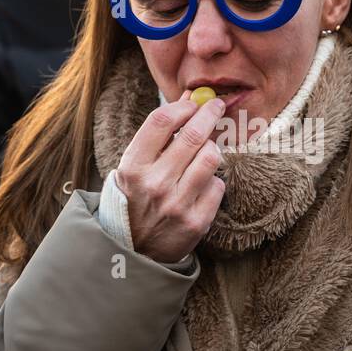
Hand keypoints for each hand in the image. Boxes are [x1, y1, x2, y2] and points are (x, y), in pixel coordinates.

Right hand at [114, 92, 226, 263]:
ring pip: (211, 157)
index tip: (193, 102)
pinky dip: (213, 181)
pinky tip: (200, 187)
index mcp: (133, 167)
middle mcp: (154, 184)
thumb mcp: (134, 167)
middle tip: (216, 106)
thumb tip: (188, 99)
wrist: (133, 251)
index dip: (182, 107)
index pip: (161, 122)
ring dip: (211, 150)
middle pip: (192, 135)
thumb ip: (158, 136)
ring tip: (204, 153)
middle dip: (209, 114)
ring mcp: (177, 205)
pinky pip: (218, 185)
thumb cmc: (136, 199)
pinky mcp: (197, 222)